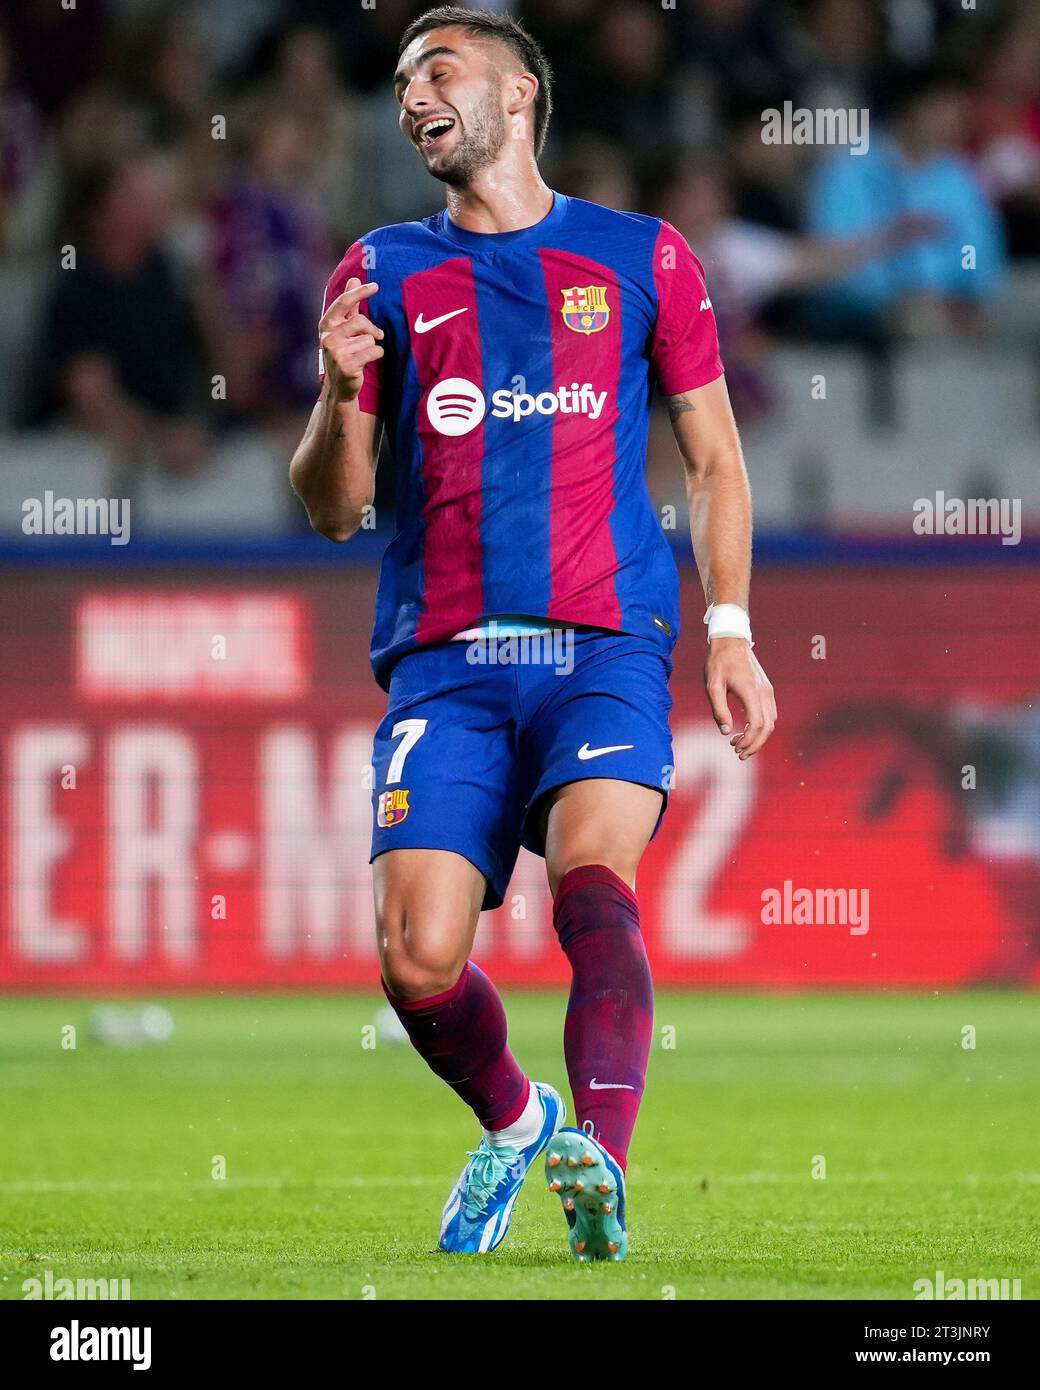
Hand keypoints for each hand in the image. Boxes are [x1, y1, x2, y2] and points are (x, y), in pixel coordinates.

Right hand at [318, 278, 383, 403]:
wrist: (340, 386)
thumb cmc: (344, 352)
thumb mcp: (344, 328)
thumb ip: (350, 305)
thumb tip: (354, 279)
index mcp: (326, 325)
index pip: (344, 303)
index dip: (359, 293)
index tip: (375, 286)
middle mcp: (328, 337)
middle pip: (360, 321)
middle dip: (372, 329)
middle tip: (377, 335)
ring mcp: (336, 352)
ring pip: (369, 338)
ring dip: (372, 346)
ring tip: (362, 354)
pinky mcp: (347, 365)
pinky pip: (373, 351)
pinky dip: (376, 355)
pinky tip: (366, 361)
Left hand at [704, 637, 776, 758]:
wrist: (731, 641)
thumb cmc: (718, 662)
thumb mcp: (712, 686)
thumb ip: (719, 709)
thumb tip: (726, 732)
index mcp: (751, 692)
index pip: (757, 725)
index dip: (749, 741)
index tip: (735, 748)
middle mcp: (764, 692)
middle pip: (768, 727)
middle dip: (755, 745)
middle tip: (739, 754)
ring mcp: (767, 691)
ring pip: (771, 722)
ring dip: (758, 737)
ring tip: (739, 744)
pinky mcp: (766, 689)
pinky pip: (770, 714)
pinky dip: (761, 727)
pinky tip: (746, 730)